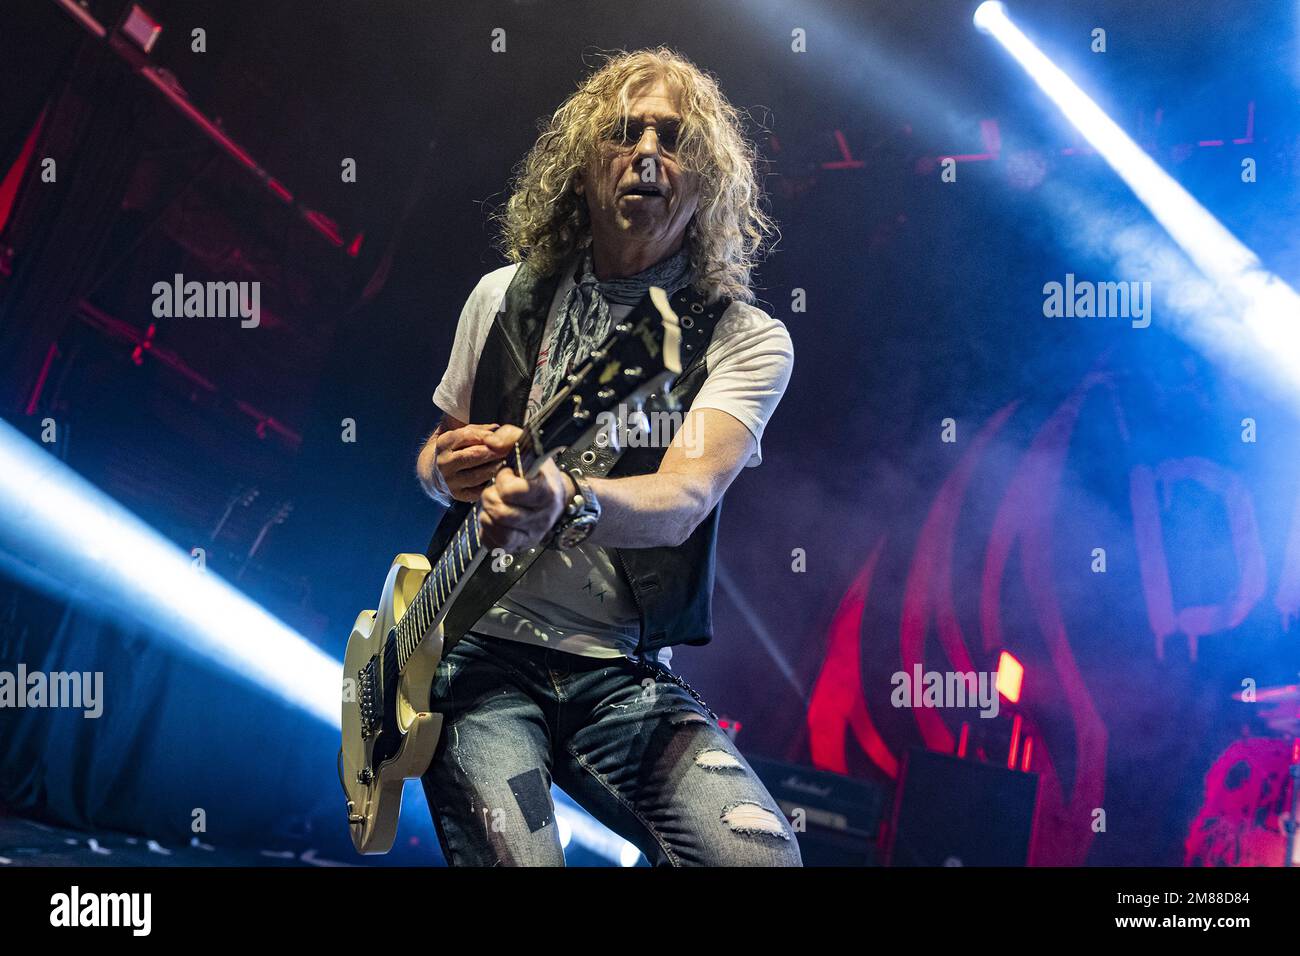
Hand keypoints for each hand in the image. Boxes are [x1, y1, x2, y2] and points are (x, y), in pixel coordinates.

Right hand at [434, 423, 505, 500]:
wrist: (435, 473)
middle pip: (473, 456)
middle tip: (511, 448)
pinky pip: (479, 490)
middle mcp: (444, 463)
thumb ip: (478, 430)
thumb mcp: (459, 433)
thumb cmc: (455, 450)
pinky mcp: (459, 495)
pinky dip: (492, 483)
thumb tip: (497, 429)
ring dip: (496, 468)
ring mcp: (450, 481)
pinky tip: (502, 477)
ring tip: (510, 461)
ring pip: (477, 475)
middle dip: (495, 452)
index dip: (486, 435)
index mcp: (443, 444)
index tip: (500, 435)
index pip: (466, 436)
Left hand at [478, 425, 573, 551]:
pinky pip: (492, 543)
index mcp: (546, 493)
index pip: (515, 492)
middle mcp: (541, 519)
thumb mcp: (532, 448)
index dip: (504, 480)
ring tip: (496, 503)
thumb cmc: (541, 475)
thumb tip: (491, 443)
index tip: (508, 475)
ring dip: (488, 513)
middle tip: (498, 490)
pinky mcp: (518, 546)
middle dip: (491, 496)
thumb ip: (510, 437)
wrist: (557, 499)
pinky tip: (495, 518)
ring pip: (495, 529)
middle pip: (501, 513)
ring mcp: (530, 535)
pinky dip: (486, 529)